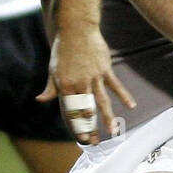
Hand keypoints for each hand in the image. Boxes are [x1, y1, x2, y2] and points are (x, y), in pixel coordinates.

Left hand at [37, 29, 135, 143]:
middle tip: (96, 142)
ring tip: (114, 131)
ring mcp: (93, 77)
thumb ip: (50, 88)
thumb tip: (40, 100)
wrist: (75, 29)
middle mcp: (79, 84)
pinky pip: (115, 85)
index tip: (83, 139)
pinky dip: (124, 95)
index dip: (77, 126)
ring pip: (102, 101)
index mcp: (65, 87)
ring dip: (108, 117)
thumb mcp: (53, 70)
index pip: (71, 112)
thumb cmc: (63, 50)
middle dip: (91, 128)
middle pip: (86, 110)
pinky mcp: (105, 69)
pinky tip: (131, 106)